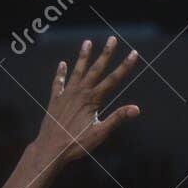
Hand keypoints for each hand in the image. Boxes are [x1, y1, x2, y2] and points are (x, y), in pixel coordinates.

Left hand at [34, 38, 139, 169]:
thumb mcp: (100, 133)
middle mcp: (80, 92)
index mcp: (92, 100)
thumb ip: (117, 118)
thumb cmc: (77, 144)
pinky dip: (60, 73)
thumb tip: (137, 109)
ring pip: (77, 71)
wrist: (51, 148)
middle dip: (106, 54)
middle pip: (96, 69)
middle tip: (112, 38)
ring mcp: (66, 94)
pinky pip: (58, 83)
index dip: (125, 66)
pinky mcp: (55, 100)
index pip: (113, 79)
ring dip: (83, 56)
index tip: (134, 53)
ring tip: (87, 42)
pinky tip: (62, 64)